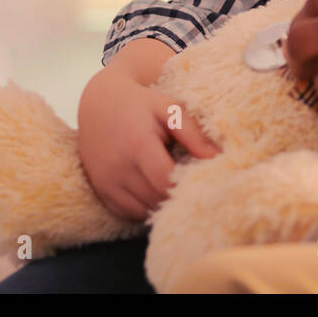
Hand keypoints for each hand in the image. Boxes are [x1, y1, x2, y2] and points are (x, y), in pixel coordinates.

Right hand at [77, 66, 219, 220]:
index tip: (205, 180)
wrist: (100, 103)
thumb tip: (218, 158)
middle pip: (157, 199)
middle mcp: (117, 167)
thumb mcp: (170, 108)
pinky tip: (157, 191)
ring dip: (164, 204)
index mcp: (136, 144)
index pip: (166, 181)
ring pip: (144, 211)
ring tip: (177, 187)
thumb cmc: (141, 104)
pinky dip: (146, 207)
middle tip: (196, 186)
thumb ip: (193, 133)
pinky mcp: (101, 191)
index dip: (187, 186)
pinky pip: (129, 213)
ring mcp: (106, 182)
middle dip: (179, 196)